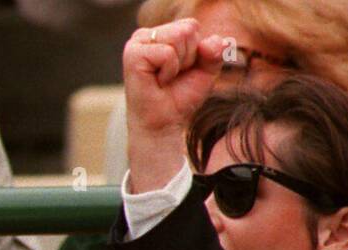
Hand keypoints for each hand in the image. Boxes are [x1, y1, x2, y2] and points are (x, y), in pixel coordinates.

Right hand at [123, 18, 223, 191]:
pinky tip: (157, 82)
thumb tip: (214, 41)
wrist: (163, 125)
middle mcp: (146, 35)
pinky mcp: (132, 55)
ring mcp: (136, 43)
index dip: (195, 52)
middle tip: (171, 78)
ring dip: (179, 65)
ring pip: (179, 37)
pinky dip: (169, 71)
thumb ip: (215, 51)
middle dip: (188, 57)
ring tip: (164, 80)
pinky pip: (168, 53)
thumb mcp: (205, 71)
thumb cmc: (179, 99)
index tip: (180, 72)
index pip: (192, 26)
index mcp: (160, 34)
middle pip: (187, 29)